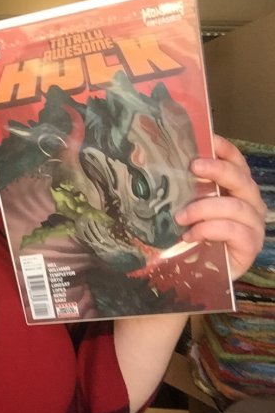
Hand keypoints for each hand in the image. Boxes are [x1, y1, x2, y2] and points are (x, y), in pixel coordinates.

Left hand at [175, 135, 265, 279]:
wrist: (199, 272)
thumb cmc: (193, 235)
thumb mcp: (187, 207)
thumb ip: (184, 189)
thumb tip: (160, 164)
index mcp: (235, 189)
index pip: (237, 163)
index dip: (225, 150)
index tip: (208, 139)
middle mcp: (249, 203)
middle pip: (241, 179)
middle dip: (217, 170)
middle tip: (193, 167)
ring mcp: (253, 225)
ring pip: (235, 207)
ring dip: (204, 208)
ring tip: (181, 216)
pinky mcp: (250, 246)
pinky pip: (234, 231)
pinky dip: (209, 230)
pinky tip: (190, 235)